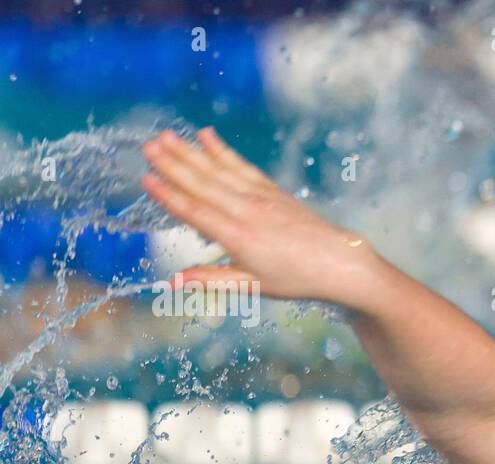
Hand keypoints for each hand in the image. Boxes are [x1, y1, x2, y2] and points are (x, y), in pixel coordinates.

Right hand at [141, 128, 381, 306]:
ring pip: (220, 170)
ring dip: (191, 152)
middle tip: (147, 146)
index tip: (147, 179)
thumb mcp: (253, 286)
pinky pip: (243, 166)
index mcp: (240, 239)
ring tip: (166, 136)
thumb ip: (212, 280)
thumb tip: (173, 283)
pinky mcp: (272, 189)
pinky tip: (207, 135)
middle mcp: (248, 212)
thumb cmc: (296, 278)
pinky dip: (223, 150)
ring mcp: (261, 197)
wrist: (338, 261)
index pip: (197, 213)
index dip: (170, 196)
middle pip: (204, 185)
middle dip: (174, 164)